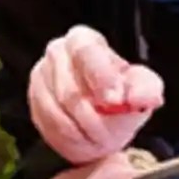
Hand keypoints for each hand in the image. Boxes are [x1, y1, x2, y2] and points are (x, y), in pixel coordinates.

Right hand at [30, 25, 163, 163]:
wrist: (100, 115)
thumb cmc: (120, 95)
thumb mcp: (142, 88)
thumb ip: (145, 89)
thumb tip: (141, 98)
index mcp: (84, 40)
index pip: (86, 53)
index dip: (101, 77)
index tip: (115, 100)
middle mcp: (57, 53)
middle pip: (69, 90)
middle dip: (92, 117)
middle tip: (109, 133)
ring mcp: (40, 77)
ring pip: (56, 112)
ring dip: (81, 130)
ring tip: (98, 136)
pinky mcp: (33, 101)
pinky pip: (48, 125)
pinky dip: (68, 138)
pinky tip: (82, 137)